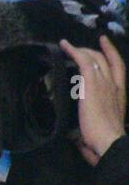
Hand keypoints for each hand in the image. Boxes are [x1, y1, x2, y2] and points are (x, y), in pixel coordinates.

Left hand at [62, 37, 126, 163]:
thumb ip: (89, 133)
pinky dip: (74, 51)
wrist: (110, 141)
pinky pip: (84, 61)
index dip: (111, 53)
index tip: (104, 43)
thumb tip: (78, 142)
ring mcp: (104, 84)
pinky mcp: (92, 85)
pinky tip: (64, 46)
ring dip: (80, 50)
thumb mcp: (101, 131)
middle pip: (105, 60)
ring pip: (94, 58)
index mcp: (120, 95)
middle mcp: (114, 86)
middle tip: (80, 46)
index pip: (118, 68)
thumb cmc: (106, 142)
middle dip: (93, 50)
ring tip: (67, 45)